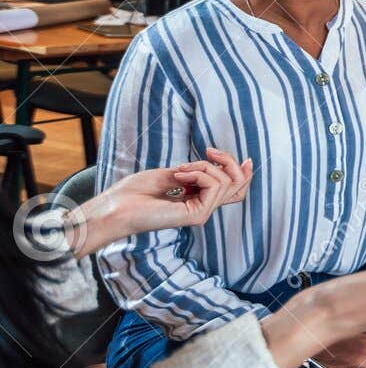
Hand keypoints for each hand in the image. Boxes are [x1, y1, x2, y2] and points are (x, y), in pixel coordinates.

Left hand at [70, 149, 253, 256]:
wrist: (114, 208)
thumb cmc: (133, 193)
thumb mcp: (170, 173)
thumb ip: (195, 171)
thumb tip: (215, 162)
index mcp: (197, 200)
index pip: (234, 191)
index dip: (245, 174)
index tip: (247, 159)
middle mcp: (203, 207)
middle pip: (238, 185)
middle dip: (228, 161)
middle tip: (207, 152)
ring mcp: (201, 213)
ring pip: (227, 182)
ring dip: (205, 166)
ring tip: (180, 169)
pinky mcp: (197, 215)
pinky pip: (213, 186)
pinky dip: (199, 173)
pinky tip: (179, 175)